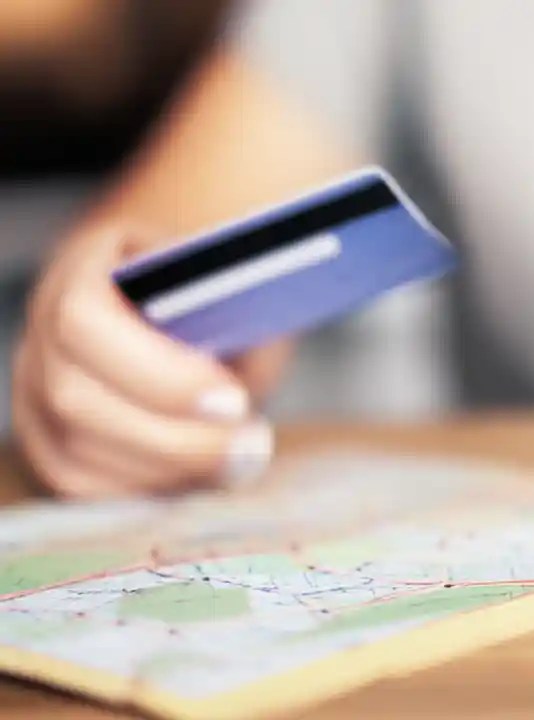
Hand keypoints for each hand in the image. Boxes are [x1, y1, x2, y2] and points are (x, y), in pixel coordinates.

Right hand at [12, 227, 290, 497]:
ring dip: (168, 470)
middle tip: (253, 445)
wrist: (200, 289)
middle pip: (76, 400)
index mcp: (87, 266)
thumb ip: (241, 320)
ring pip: (77, 454)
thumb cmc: (225, 280)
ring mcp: (37, 387)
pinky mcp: (52, 437)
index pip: (83, 323)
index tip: (233, 402)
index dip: (159, 374)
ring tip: (242, 459)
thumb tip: (241, 381)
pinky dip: (147, 489)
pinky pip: (82, 483)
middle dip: (176, 439)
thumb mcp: (245, 278)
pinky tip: (204, 473)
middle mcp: (45, 329)